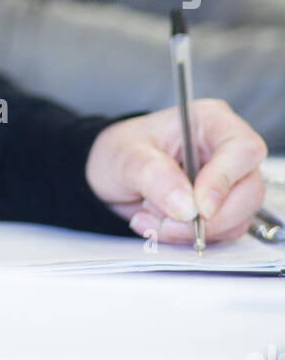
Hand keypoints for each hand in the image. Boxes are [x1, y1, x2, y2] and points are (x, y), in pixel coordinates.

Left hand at [85, 99, 266, 243]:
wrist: (111, 174)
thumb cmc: (122, 151)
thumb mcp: (126, 156)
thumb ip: (154, 174)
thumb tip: (186, 205)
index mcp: (210, 121)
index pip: (241, 148)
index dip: (225, 179)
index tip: (199, 207)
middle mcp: (226, 151)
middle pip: (248, 191)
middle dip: (209, 219)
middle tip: (167, 224)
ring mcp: (228, 183)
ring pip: (237, 219)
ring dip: (193, 231)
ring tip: (151, 218)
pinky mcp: (221, 210)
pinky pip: (221, 234)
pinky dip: (189, 238)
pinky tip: (159, 225)